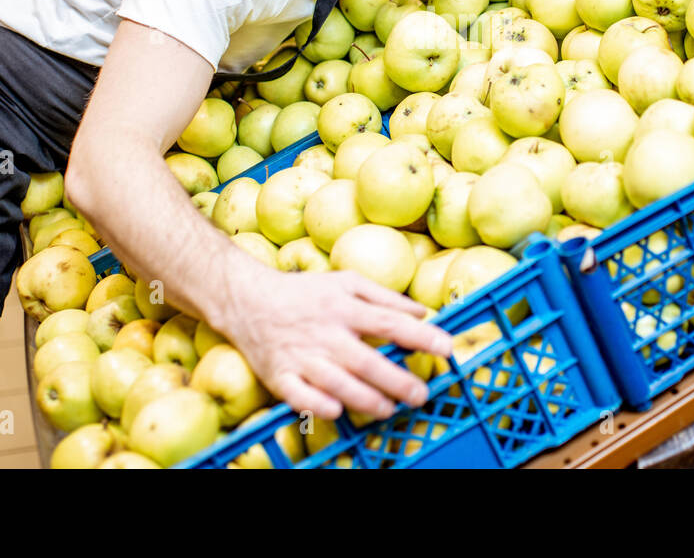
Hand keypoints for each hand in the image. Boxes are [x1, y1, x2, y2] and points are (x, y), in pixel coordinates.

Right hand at [219, 269, 452, 421]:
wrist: (247, 299)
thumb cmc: (305, 292)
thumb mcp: (346, 281)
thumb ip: (386, 296)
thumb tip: (423, 312)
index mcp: (344, 307)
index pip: (389, 322)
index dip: (420, 336)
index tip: (446, 347)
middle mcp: (325, 333)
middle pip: (366, 361)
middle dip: (397, 381)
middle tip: (421, 394)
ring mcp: (302, 357)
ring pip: (338, 384)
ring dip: (367, 399)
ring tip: (389, 408)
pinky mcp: (280, 376)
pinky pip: (301, 397)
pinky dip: (319, 406)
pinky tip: (338, 411)